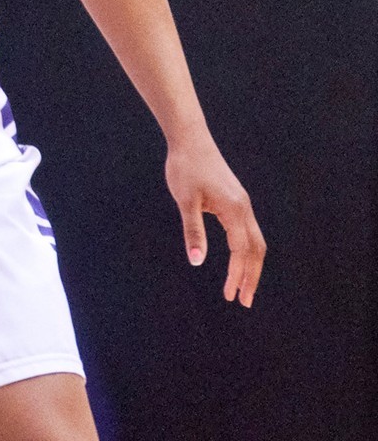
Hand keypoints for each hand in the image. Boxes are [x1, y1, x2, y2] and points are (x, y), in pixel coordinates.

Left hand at [165, 133, 265, 307]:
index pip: (241, 251)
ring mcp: (242, 204)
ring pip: (255, 241)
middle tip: (243, 301)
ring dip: (250, 265)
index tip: (230, 295)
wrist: (190, 140)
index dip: (237, 274)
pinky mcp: (236, 200)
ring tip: (242, 286)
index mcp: (234, 210)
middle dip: (251, 276)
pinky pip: (247, 231)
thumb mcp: (185, 201)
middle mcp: (244, 208)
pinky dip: (246, 250)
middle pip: (256, 250)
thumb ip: (193, 231)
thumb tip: (197, 262)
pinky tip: (237, 260)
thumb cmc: (185, 168)